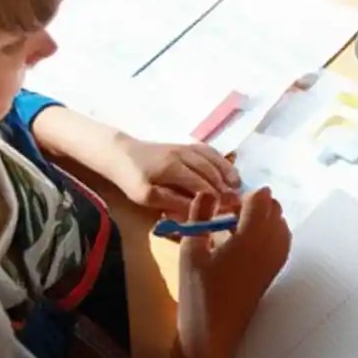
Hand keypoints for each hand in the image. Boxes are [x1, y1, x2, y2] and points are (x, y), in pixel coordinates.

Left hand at [112, 138, 240, 216]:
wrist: (120, 153)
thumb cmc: (132, 179)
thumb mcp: (146, 197)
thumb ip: (171, 203)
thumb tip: (195, 212)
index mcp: (173, 169)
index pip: (202, 185)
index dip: (216, 199)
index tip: (228, 211)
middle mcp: (184, 155)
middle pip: (212, 173)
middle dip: (226, 189)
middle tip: (237, 204)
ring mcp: (187, 148)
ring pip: (214, 161)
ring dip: (228, 175)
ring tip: (238, 189)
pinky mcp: (188, 145)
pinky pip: (211, 152)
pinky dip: (223, 162)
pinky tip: (229, 172)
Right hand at [177, 189, 289, 357]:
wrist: (213, 334)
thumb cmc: (197, 294)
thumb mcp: (190, 252)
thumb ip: (199, 216)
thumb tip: (207, 193)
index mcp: (251, 237)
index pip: (262, 198)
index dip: (243, 195)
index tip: (223, 206)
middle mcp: (270, 245)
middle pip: (275, 208)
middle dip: (254, 204)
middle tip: (227, 216)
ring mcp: (277, 259)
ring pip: (281, 223)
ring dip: (263, 218)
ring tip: (234, 230)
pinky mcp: (275, 271)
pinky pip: (282, 240)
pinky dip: (269, 233)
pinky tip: (245, 244)